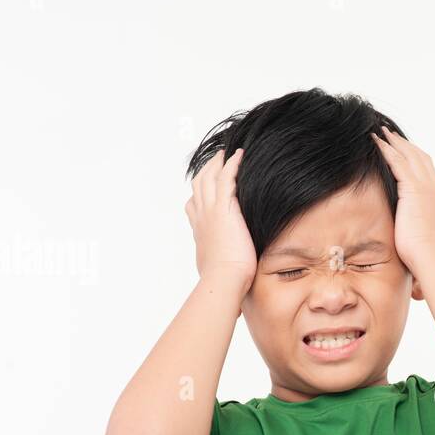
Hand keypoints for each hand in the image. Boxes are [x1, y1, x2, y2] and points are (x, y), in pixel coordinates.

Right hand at [185, 147, 256, 292]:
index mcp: (200, 230)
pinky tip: (239, 155)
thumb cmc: (222, 282)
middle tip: (216, 159)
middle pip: (199, 185)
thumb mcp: (214, 270)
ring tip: (227, 152)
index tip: (205, 186)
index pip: (194, 205)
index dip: (199, 193)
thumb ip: (217, 264)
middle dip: (207, 170)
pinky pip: (227, 178)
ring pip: (211, 177)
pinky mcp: (225, 209)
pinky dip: (232, 165)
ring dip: (219, 162)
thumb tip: (222, 278)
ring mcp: (211, 211)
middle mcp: (201, 217)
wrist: (223, 280)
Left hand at [370, 125, 434, 269]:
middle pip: (421, 159)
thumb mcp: (426, 245)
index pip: (430, 175)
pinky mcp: (412, 187)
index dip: (419, 162)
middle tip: (393, 135)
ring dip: (395, 142)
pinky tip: (376, 141)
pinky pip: (397, 161)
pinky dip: (386, 149)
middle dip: (407, 146)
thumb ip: (421, 243)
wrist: (431, 257)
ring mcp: (425, 187)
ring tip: (382, 132)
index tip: (409, 155)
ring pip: (409, 156)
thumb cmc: (428, 259)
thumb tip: (418, 269)